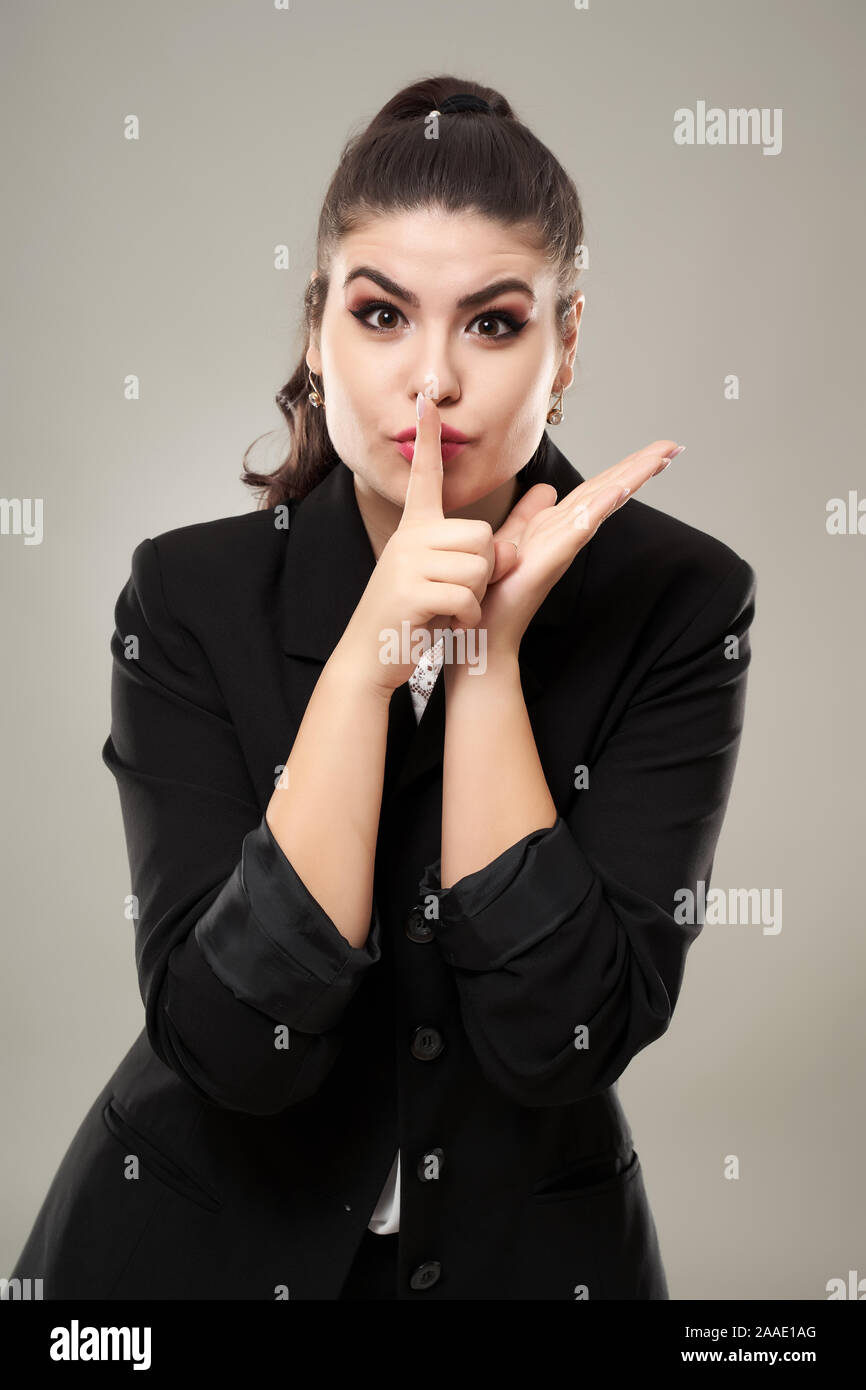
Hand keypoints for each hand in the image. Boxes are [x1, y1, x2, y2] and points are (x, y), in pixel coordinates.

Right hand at [335, 392, 497, 696]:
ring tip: (447, 608)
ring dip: (475, 596)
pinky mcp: (410, 592)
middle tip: (456, 592)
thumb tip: (519, 547)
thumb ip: (484, 557)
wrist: (370, 655)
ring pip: (479, 566)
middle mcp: (409, 538)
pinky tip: (446, 623)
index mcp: (414, 529)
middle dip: (484, 570)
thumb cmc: (411, 615)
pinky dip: (467, 617)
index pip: (424, 476)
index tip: (426, 400)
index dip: (427, 439)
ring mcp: (406, 563)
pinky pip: (466, 596)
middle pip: (481, 535)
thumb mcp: (444, 578)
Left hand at [463, 438, 685, 657]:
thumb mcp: (509, 539)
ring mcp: (560, 547)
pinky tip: (619, 490)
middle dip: (639, 467)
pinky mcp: (550, 562)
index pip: (595, 488)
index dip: (623, 467)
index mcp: (556, 526)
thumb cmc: (494, 592)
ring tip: (660, 458)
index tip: (655, 449)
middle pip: (607, 491)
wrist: (483, 632)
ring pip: (600, 505)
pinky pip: (578, 531)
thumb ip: (528, 515)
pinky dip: (599, 509)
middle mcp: (564, 534)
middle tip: (673, 446)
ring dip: (630, 479)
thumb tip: (547, 490)